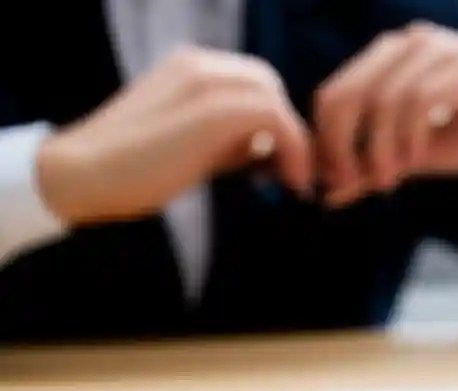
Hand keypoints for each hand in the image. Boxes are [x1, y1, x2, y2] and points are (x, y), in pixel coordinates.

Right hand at [36, 47, 311, 225]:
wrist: (82, 174)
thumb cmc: (134, 169)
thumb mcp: (194, 145)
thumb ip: (232, 140)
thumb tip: (274, 153)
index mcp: (191, 67)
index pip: (256, 82)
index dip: (276, 122)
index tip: (280, 166)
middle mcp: (199, 63)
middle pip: (270, 86)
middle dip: (289, 130)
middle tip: (291, 175)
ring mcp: (204, 80)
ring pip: (276, 100)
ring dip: (297, 144)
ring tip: (293, 182)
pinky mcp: (213, 109)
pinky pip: (276, 119)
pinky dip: (295, 150)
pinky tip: (290, 182)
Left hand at [314, 22, 457, 206]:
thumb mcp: (418, 156)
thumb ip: (375, 167)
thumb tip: (329, 196)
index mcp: (389, 59)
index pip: (334, 94)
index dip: (327, 142)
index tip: (338, 183)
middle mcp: (410, 44)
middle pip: (348, 93)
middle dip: (343, 146)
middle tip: (355, 183)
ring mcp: (441, 49)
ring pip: (383, 99)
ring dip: (379, 148)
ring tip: (389, 180)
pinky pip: (421, 99)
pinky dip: (409, 136)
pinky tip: (414, 160)